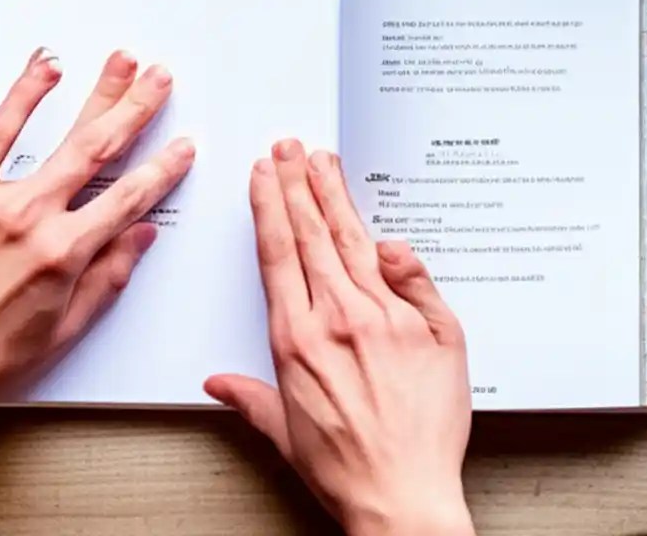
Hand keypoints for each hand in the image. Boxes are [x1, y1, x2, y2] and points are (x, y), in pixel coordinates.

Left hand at [0, 48, 193, 535]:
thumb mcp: (68, 327)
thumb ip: (109, 275)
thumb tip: (142, 233)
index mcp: (63, 253)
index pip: (128, 199)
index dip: (162, 169)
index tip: (182, 147)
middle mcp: (31, 217)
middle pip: (99, 151)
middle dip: (137, 110)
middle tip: (160, 78)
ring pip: (57, 136)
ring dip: (95, 95)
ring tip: (120, 63)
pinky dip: (20, 99)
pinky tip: (44, 71)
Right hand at [205, 140, 474, 535]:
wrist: (402, 497)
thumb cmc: (345, 471)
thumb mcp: (284, 434)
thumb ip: (251, 398)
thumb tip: (218, 382)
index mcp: (295, 340)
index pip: (279, 254)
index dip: (271, 207)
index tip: (264, 175)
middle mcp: (338, 320)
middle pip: (314, 236)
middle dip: (299, 185)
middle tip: (290, 148)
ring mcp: (386, 320)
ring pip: (356, 245)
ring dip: (338, 200)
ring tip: (325, 164)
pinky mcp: (428, 329)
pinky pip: (411, 277)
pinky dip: (393, 248)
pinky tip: (379, 223)